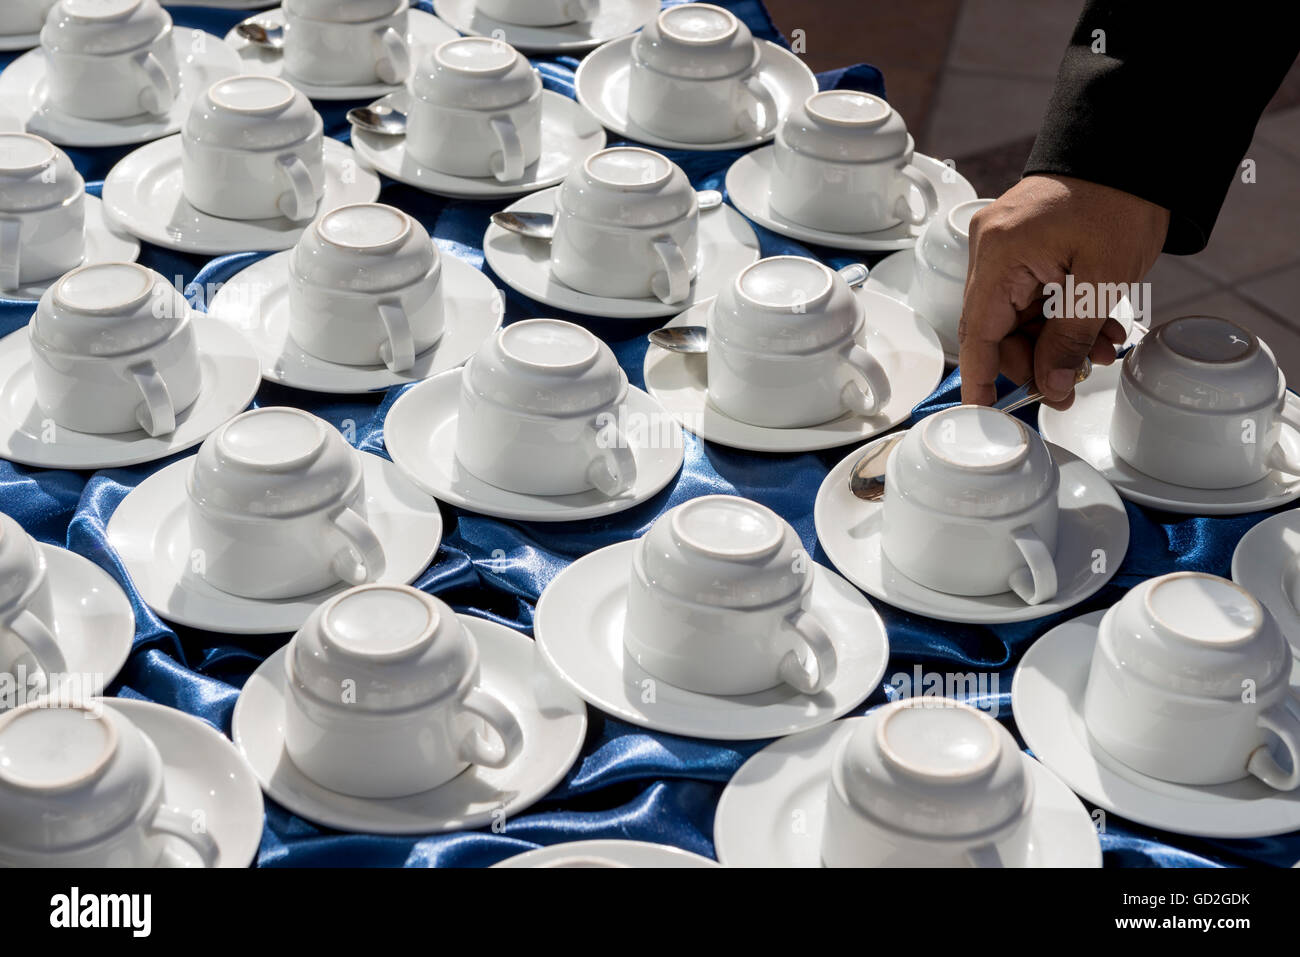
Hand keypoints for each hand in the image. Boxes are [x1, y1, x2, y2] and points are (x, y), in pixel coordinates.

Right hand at [957, 174, 1169, 408]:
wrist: (1135, 149)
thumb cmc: (1120, 199)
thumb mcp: (1102, 280)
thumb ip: (1070, 338)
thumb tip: (1052, 384)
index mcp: (1001, 254)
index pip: (978, 334)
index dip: (980, 380)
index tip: (983, 415)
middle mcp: (991, 249)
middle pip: (996, 329)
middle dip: (1035, 359)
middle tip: (1071, 382)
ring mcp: (1004, 244)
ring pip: (1017, 315)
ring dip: (1054, 339)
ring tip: (1101, 350)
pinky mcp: (1021, 243)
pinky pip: (1030, 294)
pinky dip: (1059, 315)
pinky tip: (1095, 326)